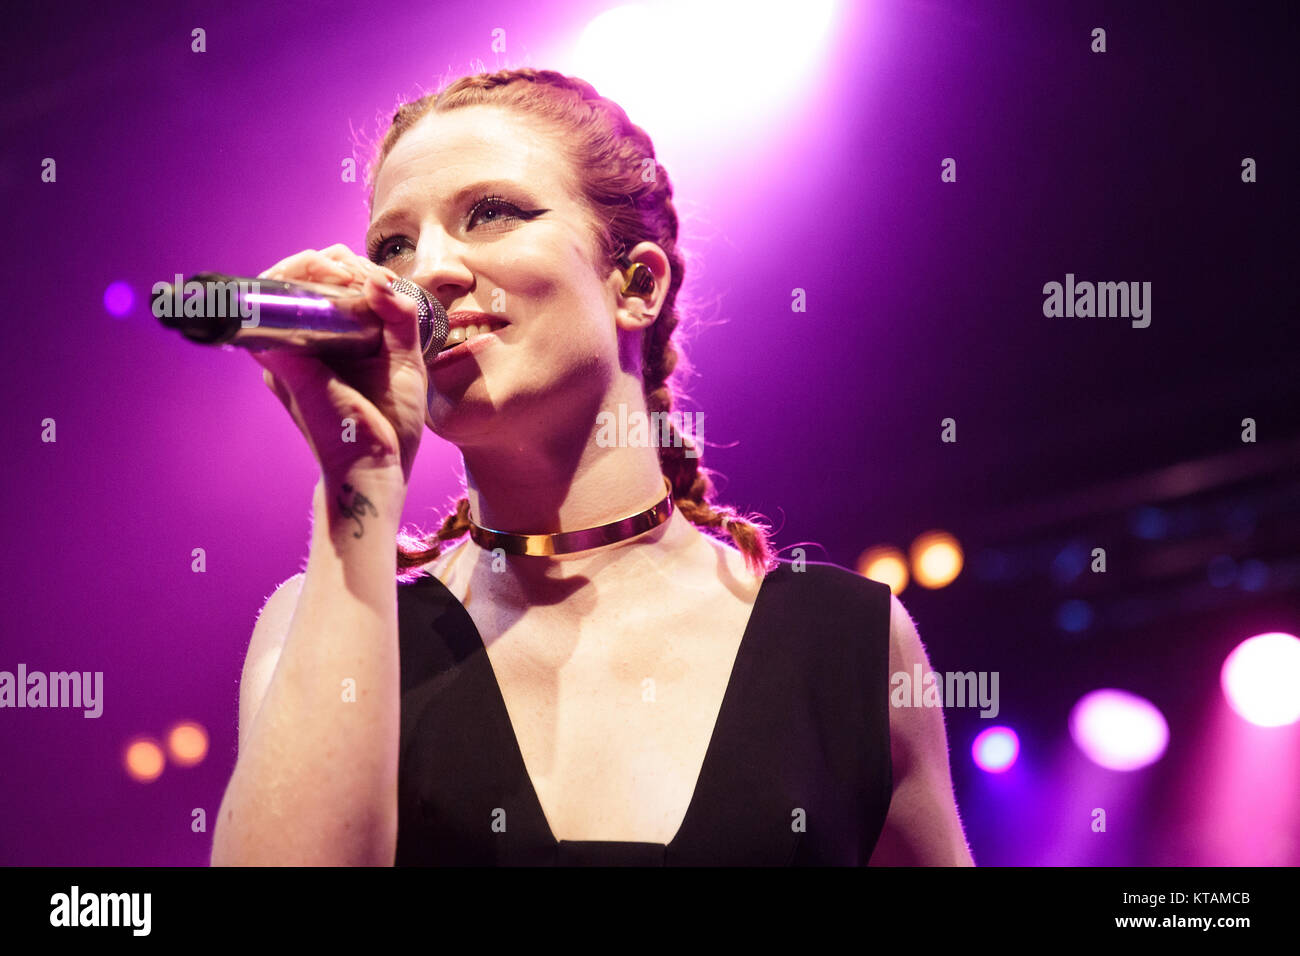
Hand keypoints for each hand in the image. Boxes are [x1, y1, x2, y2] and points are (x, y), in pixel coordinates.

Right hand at [251, 243, 430, 486]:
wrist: (377, 466)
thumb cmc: (389, 423)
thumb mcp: (405, 362)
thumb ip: (399, 319)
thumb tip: (378, 279)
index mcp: (324, 344)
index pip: (320, 285)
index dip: (346, 267)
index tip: (380, 280)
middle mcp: (297, 344)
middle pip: (298, 277)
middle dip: (334, 261)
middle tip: (371, 278)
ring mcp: (285, 351)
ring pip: (283, 281)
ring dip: (321, 265)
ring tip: (355, 276)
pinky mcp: (285, 361)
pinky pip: (276, 304)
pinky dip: (308, 280)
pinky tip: (343, 283)